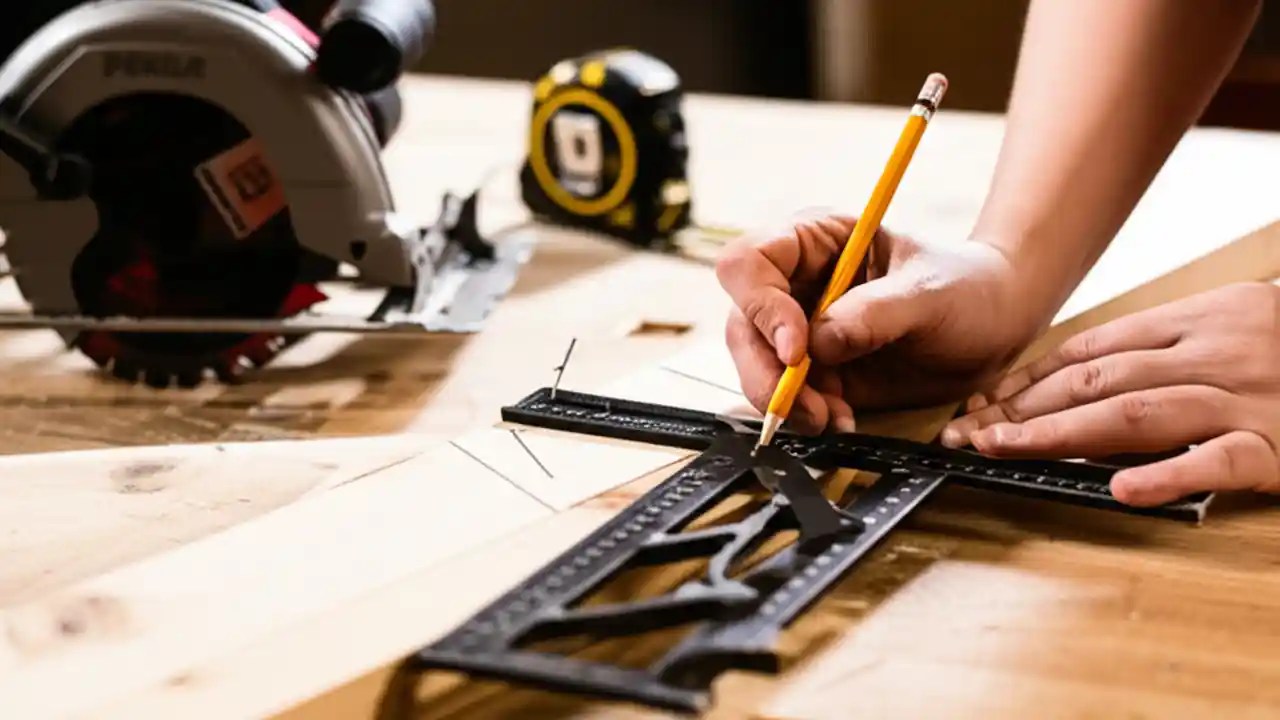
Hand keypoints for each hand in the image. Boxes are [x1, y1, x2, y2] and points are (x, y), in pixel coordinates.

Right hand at [715, 210, 1047, 433]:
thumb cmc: (968, 289)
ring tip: (831, 417)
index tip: (797, 348)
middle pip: (742, 323)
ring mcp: (801, 329)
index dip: (761, 305)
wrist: (995, 328)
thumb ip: (874, 313)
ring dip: (785, 401)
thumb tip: (819, 342)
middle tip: (805, 402)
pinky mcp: (815, 371)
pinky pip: (786, 397)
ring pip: (756, 366)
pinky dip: (806, 416)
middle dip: (765, 370)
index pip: (749, 263)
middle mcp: (796, 283)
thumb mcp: (929, 294)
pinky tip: (842, 419)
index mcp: (815, 241)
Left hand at [942, 282, 1279, 506]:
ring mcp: (1245, 398)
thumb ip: (1168, 345)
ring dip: (1059, 435)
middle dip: (1022, 407)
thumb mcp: (1235, 323)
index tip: (982, 401)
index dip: (1029, 377)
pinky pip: (1217, 462)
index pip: (1091, 350)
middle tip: (969, 434)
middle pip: (1097, 380)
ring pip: (1136, 414)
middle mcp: (1213, 351)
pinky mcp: (1278, 446)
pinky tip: (1121, 492)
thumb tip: (1086, 377)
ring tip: (1006, 451)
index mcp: (1198, 318)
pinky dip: (1167, 475)